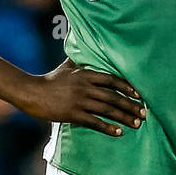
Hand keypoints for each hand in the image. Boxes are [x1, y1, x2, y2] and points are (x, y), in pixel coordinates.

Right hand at [16, 59, 145, 136]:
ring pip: (107, 110)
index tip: (139, 95)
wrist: (31, 92)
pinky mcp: (72, 114)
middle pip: (113, 96)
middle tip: (143, 114)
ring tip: (136, 124)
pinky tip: (118, 132)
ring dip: (123, 117)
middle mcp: (85, 86)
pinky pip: (94, 121)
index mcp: (85, 74)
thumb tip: (82, 42)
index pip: (112, 79)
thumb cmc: (50, 80)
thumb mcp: (66, 66)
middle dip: (130, 106)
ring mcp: (78, 100)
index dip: (127, 87)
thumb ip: (79, 59)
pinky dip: (108, 127)